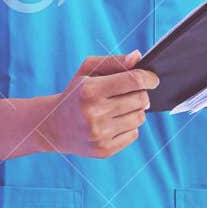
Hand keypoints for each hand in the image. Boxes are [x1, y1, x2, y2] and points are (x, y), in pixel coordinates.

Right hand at [37, 50, 157, 157]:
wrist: (53, 126)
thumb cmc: (76, 93)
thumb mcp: (87, 71)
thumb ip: (114, 61)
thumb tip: (137, 57)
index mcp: (90, 90)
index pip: (133, 80)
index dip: (149, 78)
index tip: (153, 79)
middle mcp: (94, 113)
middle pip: (140, 99)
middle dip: (142, 94)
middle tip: (134, 93)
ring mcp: (99, 134)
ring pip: (140, 118)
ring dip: (137, 110)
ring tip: (122, 107)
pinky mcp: (104, 150)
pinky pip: (134, 134)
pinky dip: (129, 126)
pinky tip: (115, 122)